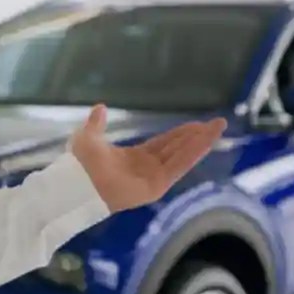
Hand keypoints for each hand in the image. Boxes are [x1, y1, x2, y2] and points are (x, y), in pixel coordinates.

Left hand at [70, 104, 225, 212]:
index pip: (164, 144)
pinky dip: (193, 153)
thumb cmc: (79, 163)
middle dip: (197, 136)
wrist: (76, 181)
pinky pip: (178, 166)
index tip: (197, 124)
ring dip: (201, 142)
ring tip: (217, 128)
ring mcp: (153, 178)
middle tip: (216, 123)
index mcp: (135, 158)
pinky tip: (205, 140)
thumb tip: (100, 107)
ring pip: (182, 156)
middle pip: (178, 149)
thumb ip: (96, 123)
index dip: (181, 134)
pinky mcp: (156, 186)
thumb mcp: (88, 137)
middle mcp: (147, 168)